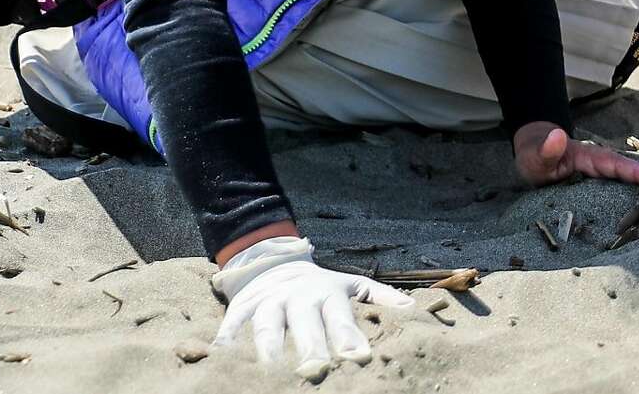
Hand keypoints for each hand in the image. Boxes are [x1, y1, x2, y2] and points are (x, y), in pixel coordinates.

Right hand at [210, 235, 413, 377]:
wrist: (274, 263)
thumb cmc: (322, 287)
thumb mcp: (352, 285)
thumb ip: (381, 297)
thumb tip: (413, 311)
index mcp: (328, 294)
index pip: (341, 318)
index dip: (349, 338)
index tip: (359, 358)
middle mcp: (298, 298)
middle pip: (304, 326)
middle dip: (311, 349)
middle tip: (317, 372)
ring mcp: (267, 303)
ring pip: (266, 328)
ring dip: (269, 352)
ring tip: (273, 376)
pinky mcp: (239, 309)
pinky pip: (231, 328)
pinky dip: (227, 344)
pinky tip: (225, 363)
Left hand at [512, 121, 638, 199]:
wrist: (538, 153)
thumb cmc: (536, 156)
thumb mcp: (535, 155)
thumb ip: (546, 149)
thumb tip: (556, 135)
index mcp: (592, 158)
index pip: (618, 166)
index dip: (638, 174)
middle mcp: (607, 163)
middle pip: (638, 171)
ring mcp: (611, 173)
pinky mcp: (610, 183)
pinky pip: (635, 187)